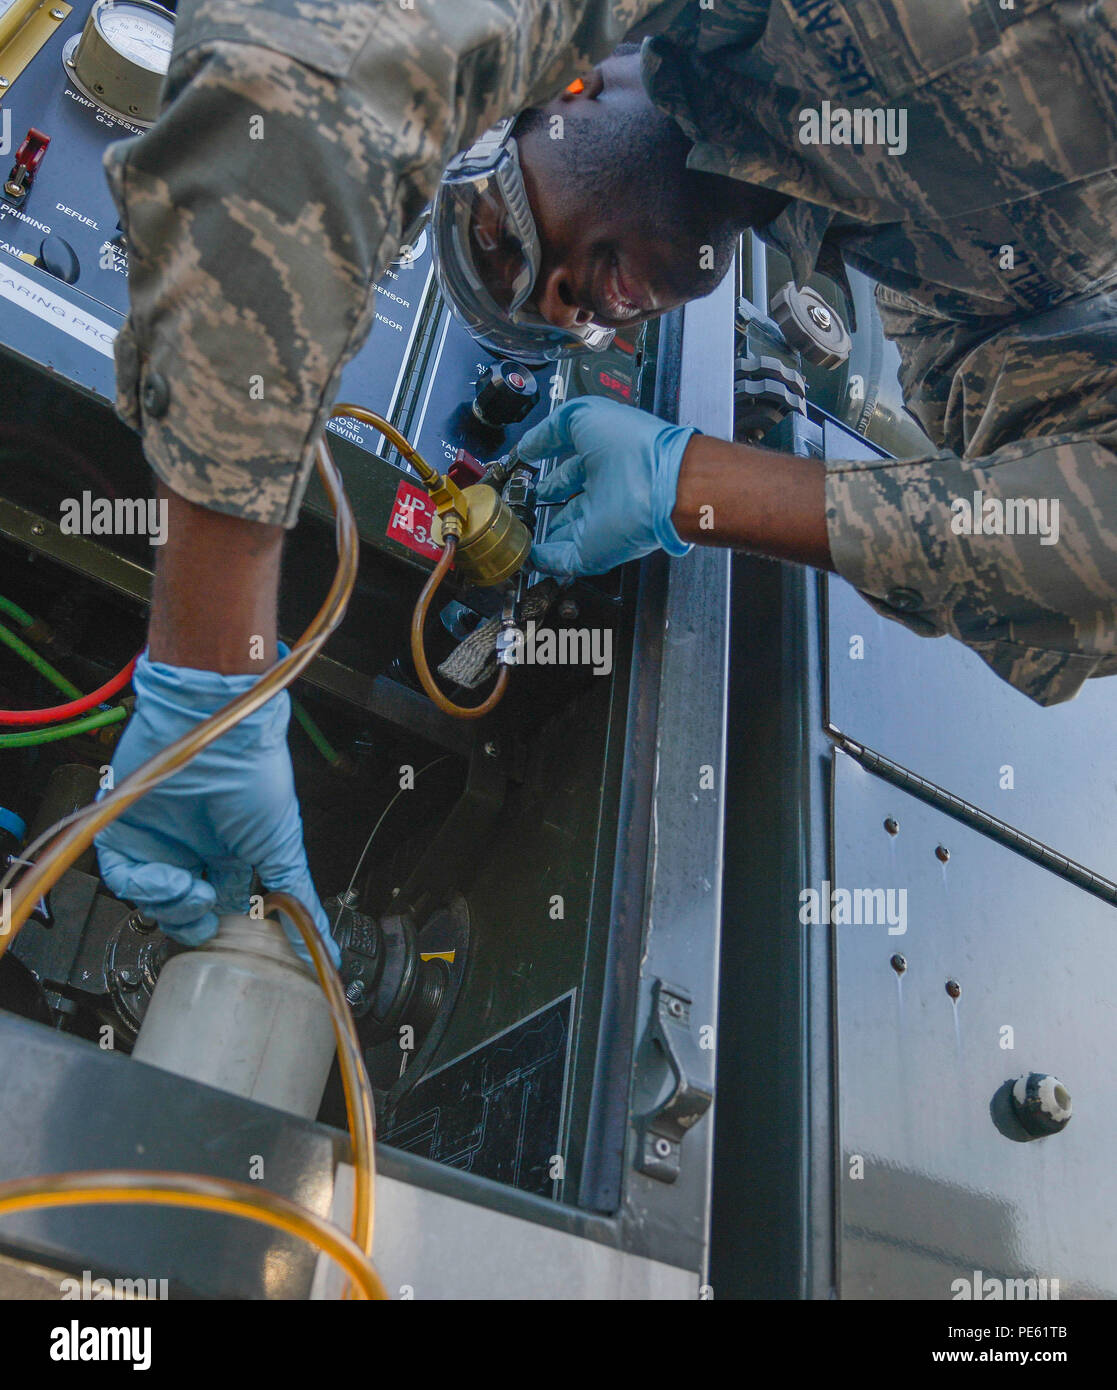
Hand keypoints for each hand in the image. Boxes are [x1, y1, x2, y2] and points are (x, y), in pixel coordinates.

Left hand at [95, 650, 338, 968]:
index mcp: (229, 850)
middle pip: (184, 908)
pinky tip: (171, 878)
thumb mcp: (283, 845)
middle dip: (195, 923)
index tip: (234, 937)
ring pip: (152, 901)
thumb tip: (323, 942)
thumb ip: (297, 896)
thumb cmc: (255, 777)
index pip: (223, 902)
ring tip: (195, 893)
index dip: (227, 924)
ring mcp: (158, 840)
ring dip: (175, 907)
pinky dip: (146, 888)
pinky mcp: (127, 831)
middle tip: (209, 921)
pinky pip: (123, 878)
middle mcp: (192, 847)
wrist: (220, 734)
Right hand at [517, 398, 698, 576]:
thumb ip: (551, 429)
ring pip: (565, 534)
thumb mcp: (584, 416)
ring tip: (518, 535)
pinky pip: (564, 560)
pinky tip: (527, 557)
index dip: (551, 473)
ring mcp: (600, 524)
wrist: (662, 481)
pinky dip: (544, 561)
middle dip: (546, 506)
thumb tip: (527, 447)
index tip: (528, 474)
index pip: (572, 470)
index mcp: (605, 462)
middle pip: (570, 504)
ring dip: (542, 536)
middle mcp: (604, 494)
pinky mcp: (596, 550)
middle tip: (521, 507)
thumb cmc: (633, 443)